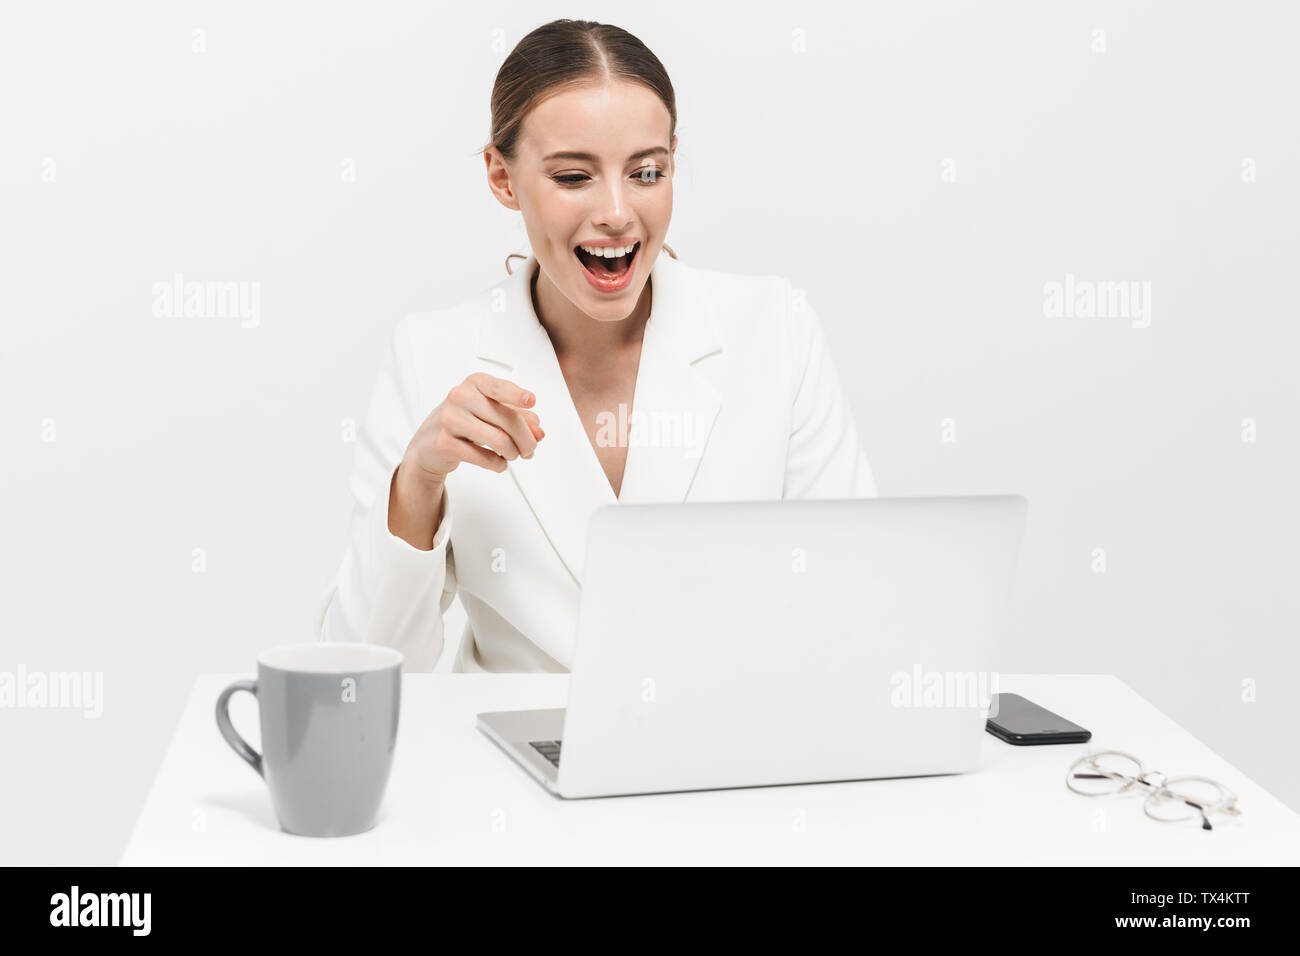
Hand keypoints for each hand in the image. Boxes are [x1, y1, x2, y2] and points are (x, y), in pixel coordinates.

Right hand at [401, 372, 544, 483]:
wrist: (428, 443)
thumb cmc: (464, 422)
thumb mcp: (490, 413)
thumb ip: (517, 417)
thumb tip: (539, 432)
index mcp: (474, 384)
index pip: (499, 387)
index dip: (517, 394)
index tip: (531, 401)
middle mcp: (460, 397)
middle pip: (507, 419)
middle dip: (526, 439)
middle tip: (530, 449)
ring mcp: (450, 419)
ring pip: (499, 440)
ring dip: (513, 453)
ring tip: (513, 455)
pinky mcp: (445, 443)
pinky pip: (484, 458)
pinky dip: (498, 464)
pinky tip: (499, 463)